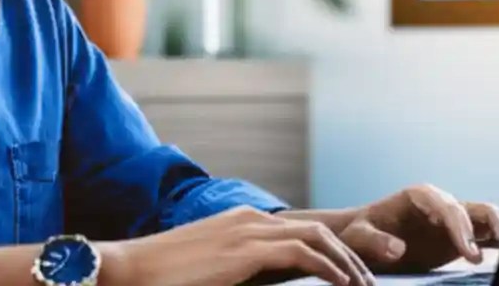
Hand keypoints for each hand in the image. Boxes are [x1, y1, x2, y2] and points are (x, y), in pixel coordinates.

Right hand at [96, 205, 377, 285]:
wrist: (127, 270)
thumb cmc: (165, 279)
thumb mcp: (214, 273)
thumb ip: (242, 273)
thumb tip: (265, 284)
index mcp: (243, 224)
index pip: (301, 232)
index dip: (332, 252)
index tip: (352, 276)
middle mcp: (250, 220)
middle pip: (317, 230)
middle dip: (350, 254)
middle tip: (370, 280)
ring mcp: (248, 230)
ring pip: (316, 237)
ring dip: (347, 263)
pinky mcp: (245, 249)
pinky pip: (301, 254)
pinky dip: (328, 269)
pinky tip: (342, 285)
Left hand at [332, 185, 498, 273]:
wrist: (364, 238)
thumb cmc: (360, 233)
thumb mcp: (359, 237)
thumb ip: (375, 241)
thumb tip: (398, 248)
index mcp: (420, 196)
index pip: (448, 207)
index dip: (461, 228)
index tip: (469, 254)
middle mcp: (441, 203)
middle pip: (475, 208)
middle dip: (493, 226)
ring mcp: (453, 219)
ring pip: (488, 218)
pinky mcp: (460, 237)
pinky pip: (487, 236)